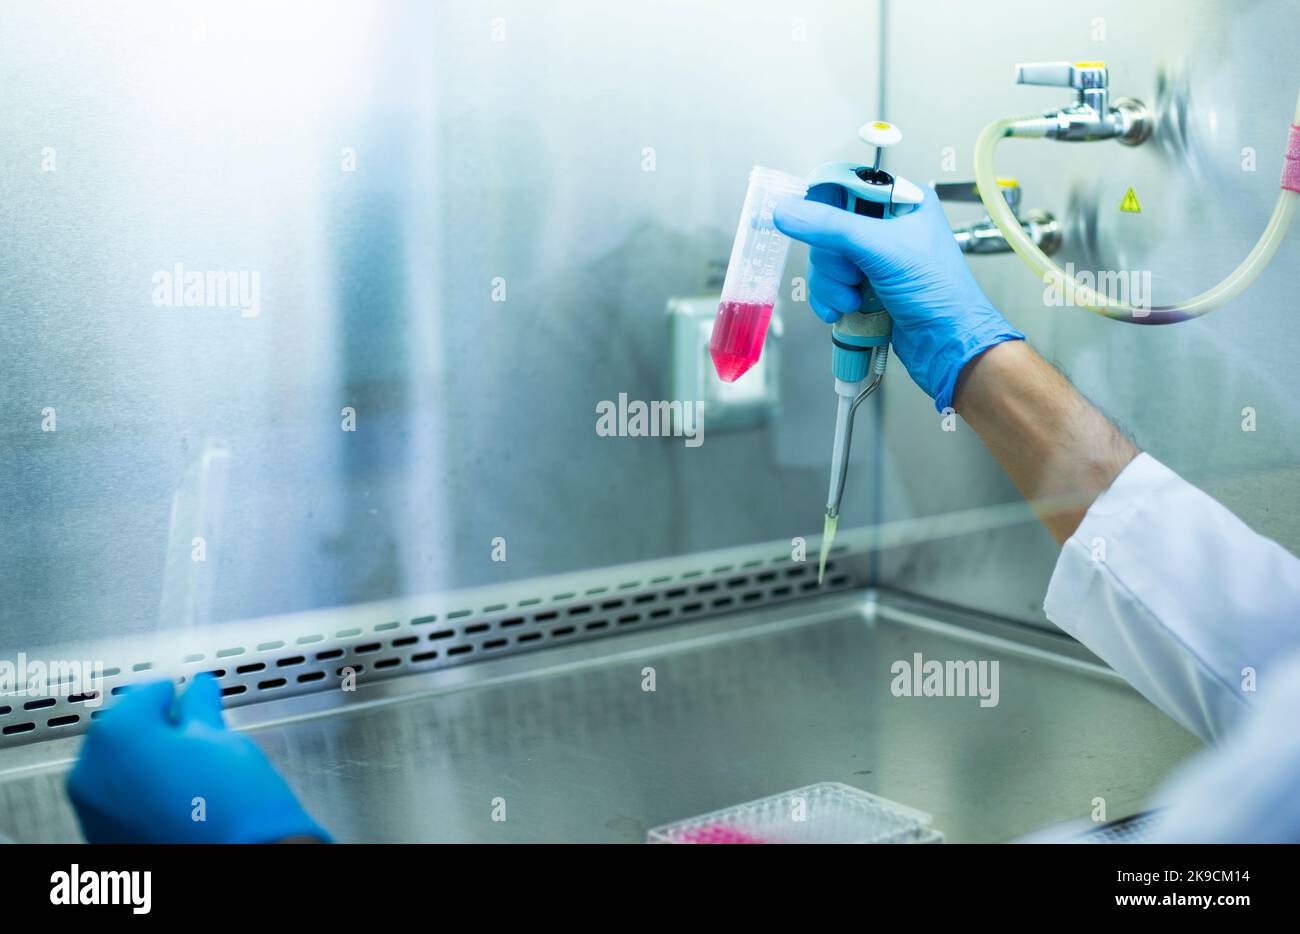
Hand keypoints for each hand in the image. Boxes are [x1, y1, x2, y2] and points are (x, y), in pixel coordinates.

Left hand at [67, 675, 329, 843]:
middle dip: (157, 729)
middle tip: (195, 734)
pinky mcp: (103, 838)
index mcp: (117, 735)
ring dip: (147, 762)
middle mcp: (91, 772)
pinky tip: (178, 797)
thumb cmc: (232, 804)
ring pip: (118, 767)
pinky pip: (118, 800)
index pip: (145, 694)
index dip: (175, 694)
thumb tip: (197, 693)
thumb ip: (200, 707)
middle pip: (124, 731)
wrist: (242, 860)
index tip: (191, 697)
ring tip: (191, 770)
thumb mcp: (221, 736)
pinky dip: (141, 793)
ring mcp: (93, 811)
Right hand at [773, 185, 1023, 410]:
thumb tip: (789, 211)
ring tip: (855, 299)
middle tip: (854, 276)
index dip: (825, 208)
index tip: (818, 227)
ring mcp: (872, 259)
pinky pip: (827, 285)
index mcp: (901, 202)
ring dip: (831, 285)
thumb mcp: (882, 250)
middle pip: (826, 229)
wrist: (947, 344)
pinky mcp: (863, 287)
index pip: (845, 187)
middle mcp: (886, 227)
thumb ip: (831, 227)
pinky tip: (847, 310)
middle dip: (833, 261)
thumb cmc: (940, 293)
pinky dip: (830, 300)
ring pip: (824, 261)